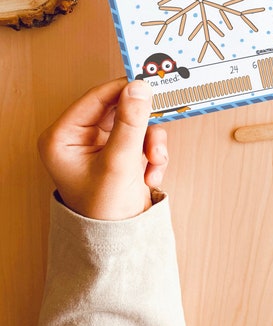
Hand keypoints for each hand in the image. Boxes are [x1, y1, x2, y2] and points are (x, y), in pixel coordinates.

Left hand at [38, 78, 167, 220]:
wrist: (120, 242)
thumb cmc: (105, 211)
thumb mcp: (119, 162)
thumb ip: (131, 123)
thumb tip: (139, 88)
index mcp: (63, 136)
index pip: (97, 98)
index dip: (125, 89)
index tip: (150, 83)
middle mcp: (79, 137)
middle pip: (120, 109)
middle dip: (142, 126)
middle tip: (156, 131)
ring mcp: (100, 145)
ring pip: (136, 122)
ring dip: (151, 142)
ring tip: (152, 163)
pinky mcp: (119, 152)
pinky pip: (143, 137)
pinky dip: (153, 153)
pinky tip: (150, 173)